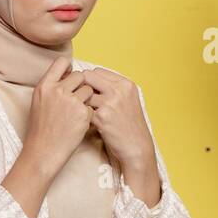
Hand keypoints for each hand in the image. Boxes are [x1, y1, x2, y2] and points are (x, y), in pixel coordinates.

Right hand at [23, 56, 93, 175]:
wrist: (43, 151)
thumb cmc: (41, 128)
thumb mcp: (39, 101)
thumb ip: (52, 86)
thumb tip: (69, 73)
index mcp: (44, 86)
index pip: (61, 62)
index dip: (69, 68)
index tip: (71, 76)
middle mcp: (57, 90)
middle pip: (80, 75)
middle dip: (81, 86)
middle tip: (75, 100)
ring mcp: (71, 101)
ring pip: (89, 90)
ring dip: (86, 100)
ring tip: (76, 113)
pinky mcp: (82, 113)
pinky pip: (92, 106)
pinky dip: (88, 114)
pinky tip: (78, 124)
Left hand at [76, 68, 157, 194]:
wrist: (137, 146)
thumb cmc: (130, 125)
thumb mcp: (129, 100)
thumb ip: (113, 88)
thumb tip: (89, 79)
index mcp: (126, 84)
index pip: (97, 71)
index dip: (90, 81)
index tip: (89, 92)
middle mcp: (119, 90)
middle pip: (87, 76)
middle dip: (81, 87)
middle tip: (81, 99)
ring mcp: (110, 103)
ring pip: (82, 93)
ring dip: (80, 102)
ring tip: (83, 112)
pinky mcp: (102, 117)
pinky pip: (83, 109)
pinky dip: (82, 115)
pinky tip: (86, 122)